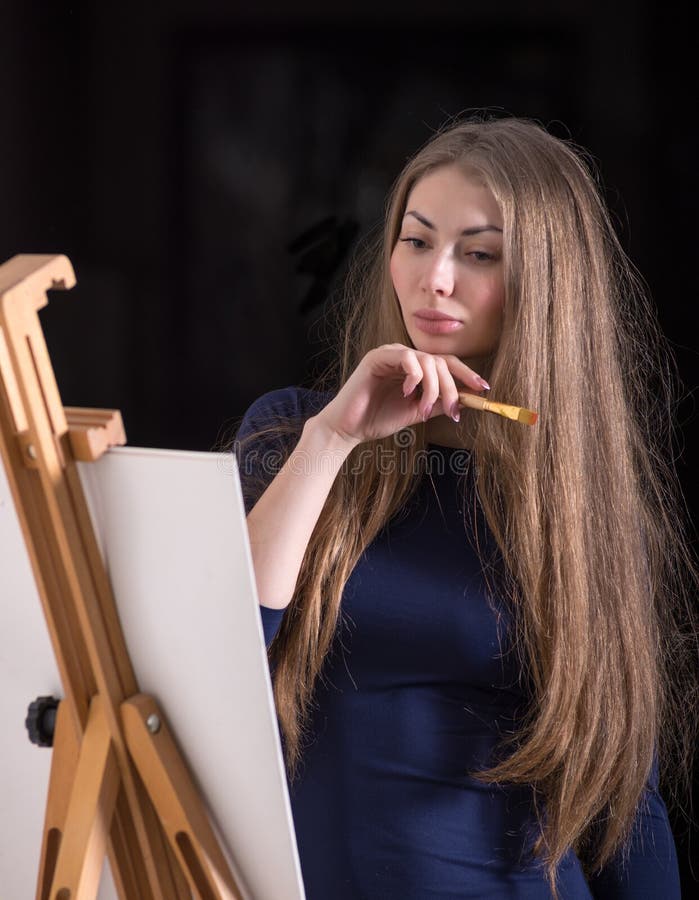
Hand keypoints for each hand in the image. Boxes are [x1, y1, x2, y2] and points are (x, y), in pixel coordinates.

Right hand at [314, 343, 489, 446]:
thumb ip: (437, 404)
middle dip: (451, 386)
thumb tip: (463, 401)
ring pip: (427, 360)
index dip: (466, 374)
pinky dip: (414, 376)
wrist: (348, 429)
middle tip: (453, 409)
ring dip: (433, 387)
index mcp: (413, 368)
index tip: (483, 389)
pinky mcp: (377, 357)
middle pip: (441, 361)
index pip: (446, 363)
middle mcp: (403, 357)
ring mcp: (390, 354)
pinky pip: (407, 358)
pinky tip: (408, 393)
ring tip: (425, 409)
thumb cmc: (378, 420)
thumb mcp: (416, 413)